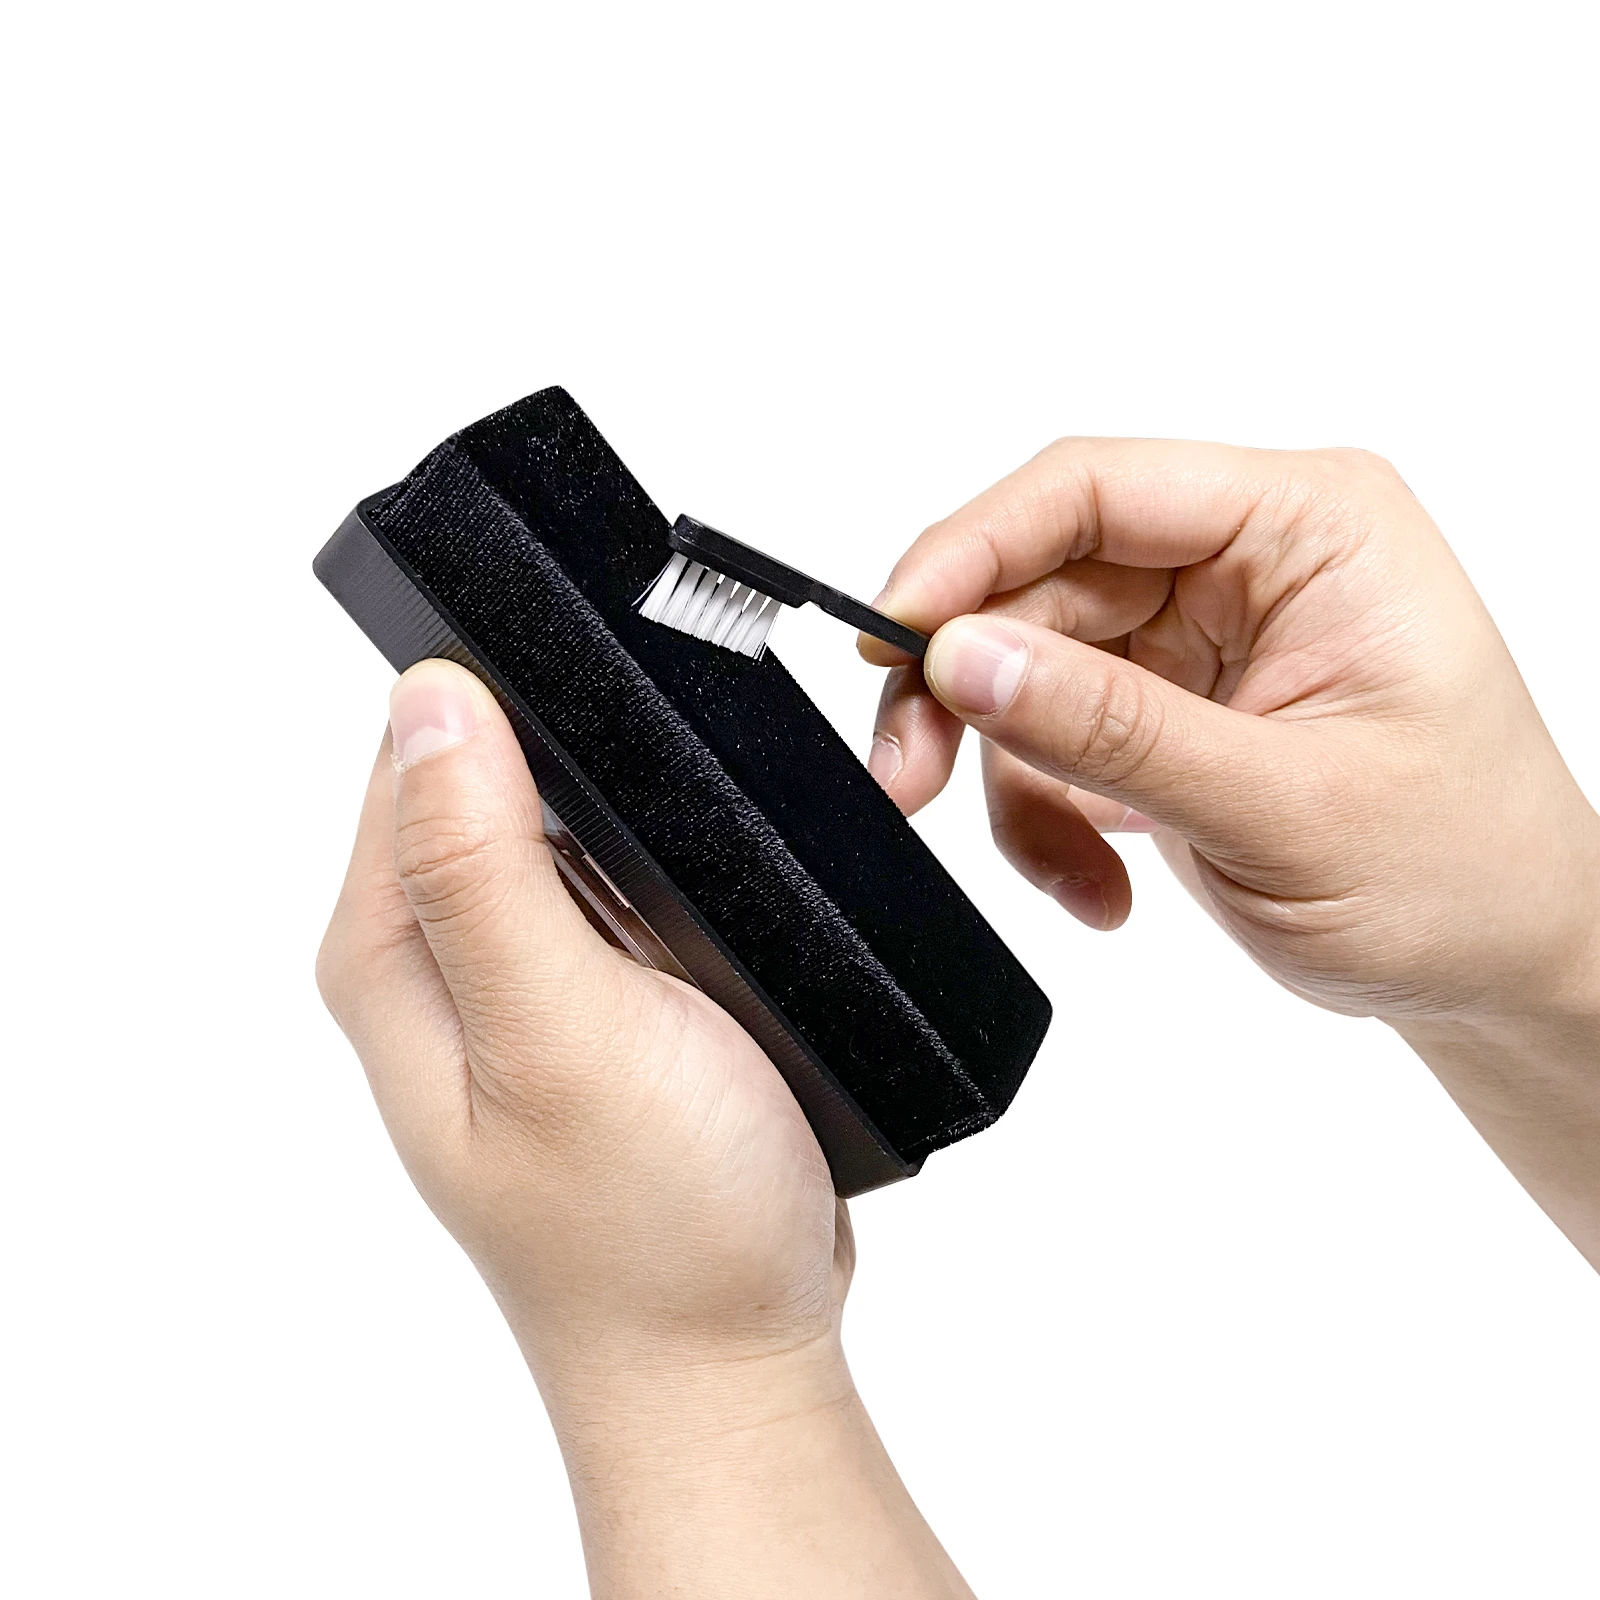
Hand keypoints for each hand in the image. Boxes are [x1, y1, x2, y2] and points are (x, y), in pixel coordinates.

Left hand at [317, 660, 972, 1596]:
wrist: (735, 1353)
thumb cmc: (649, 1227)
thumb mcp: (556, 1031)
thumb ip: (481, 864)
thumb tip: (430, 699)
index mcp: (397, 955)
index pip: (414, 754)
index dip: (503, 699)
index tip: (604, 694)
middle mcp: (450, 960)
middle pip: (497, 777)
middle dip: (590, 759)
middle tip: (676, 812)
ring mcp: (536, 981)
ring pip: (582, 826)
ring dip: (648, 818)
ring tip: (707, 872)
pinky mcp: (612, 1000)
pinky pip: (638, 884)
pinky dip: (682, 870)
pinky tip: (725, 897)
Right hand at [863, 441, 1599, 1266]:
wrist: (1502, 969)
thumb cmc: (1460, 877)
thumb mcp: (1283, 808)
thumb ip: (1113, 731)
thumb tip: (964, 658)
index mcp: (1309, 525)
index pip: (1096, 488)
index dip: (971, 550)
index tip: (884, 637)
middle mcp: (1247, 558)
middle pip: (1039, 579)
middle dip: (965, 689)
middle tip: (907, 779)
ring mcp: (1202, 634)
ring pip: (1028, 665)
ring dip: (1010, 775)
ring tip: (1062, 874)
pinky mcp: (1168, 705)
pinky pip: (1052, 735)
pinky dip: (1046, 814)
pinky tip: (1097, 882)